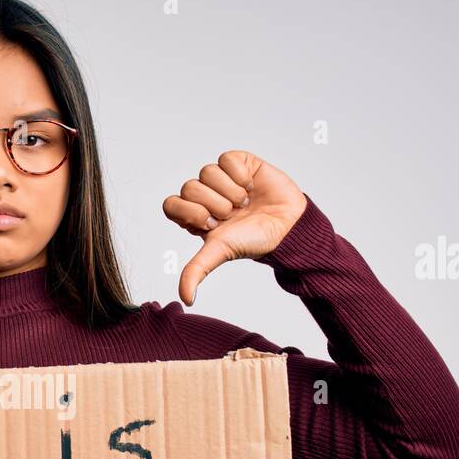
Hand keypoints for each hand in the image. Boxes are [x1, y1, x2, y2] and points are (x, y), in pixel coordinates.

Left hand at [162, 149, 307, 304]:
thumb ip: (196, 271)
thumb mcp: (219, 253)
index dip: (192, 214)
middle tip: (232, 215)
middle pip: (189, 188)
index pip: (171, 204)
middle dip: (215, 205)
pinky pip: (226, 159)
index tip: (213, 226)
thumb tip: (185, 300)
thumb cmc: (254, 240)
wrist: (287, 227)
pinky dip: (240, 175)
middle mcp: (204, 194)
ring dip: (230, 192)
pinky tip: (251, 187)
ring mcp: (220, 177)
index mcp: (193, 214)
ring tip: (245, 203)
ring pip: (207, 172)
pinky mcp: (238, 162)